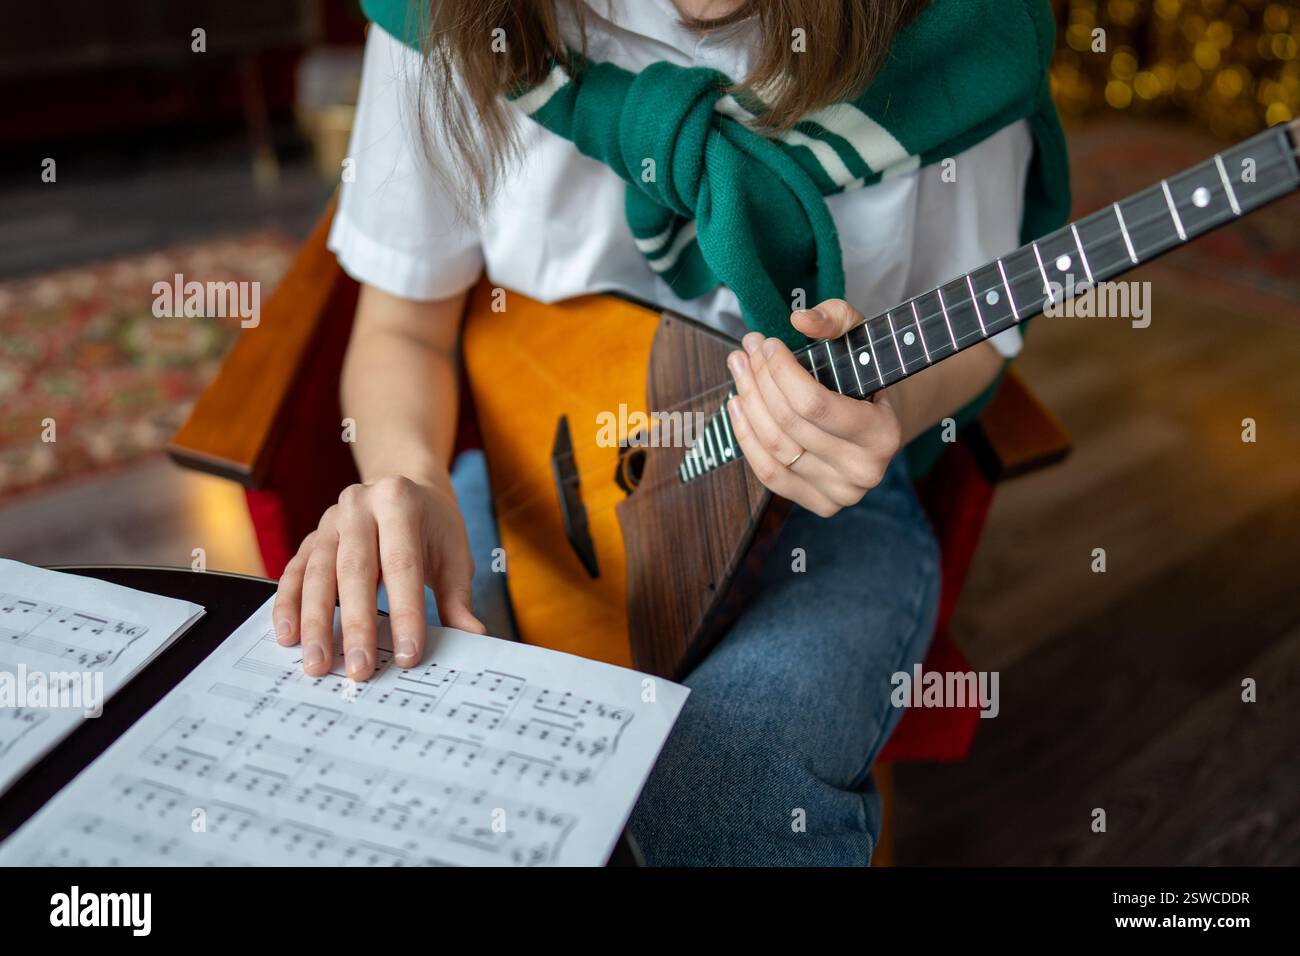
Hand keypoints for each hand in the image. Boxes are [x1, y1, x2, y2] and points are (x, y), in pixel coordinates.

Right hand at [272, 474, 484, 681]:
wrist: (403, 486)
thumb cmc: (432, 527)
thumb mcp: (454, 554)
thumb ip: (458, 598)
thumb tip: (473, 635)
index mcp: (400, 502)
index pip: (402, 566)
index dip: (405, 613)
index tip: (407, 655)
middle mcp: (359, 506)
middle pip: (355, 570)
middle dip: (356, 625)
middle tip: (358, 670)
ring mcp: (330, 520)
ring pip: (318, 573)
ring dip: (315, 622)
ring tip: (317, 663)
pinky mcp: (311, 536)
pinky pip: (294, 571)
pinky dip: (288, 605)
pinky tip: (288, 635)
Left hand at [725, 299, 902, 517]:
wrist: (880, 425)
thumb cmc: (868, 379)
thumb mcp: (861, 338)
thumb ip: (836, 319)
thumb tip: (799, 320)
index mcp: (882, 434)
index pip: (814, 405)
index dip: (782, 372)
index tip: (766, 344)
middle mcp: (862, 471)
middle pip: (789, 424)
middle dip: (759, 380)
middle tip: (746, 351)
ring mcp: (839, 494)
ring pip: (774, 447)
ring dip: (747, 403)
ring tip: (738, 369)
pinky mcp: (818, 504)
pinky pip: (769, 473)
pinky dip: (746, 437)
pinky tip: (736, 405)